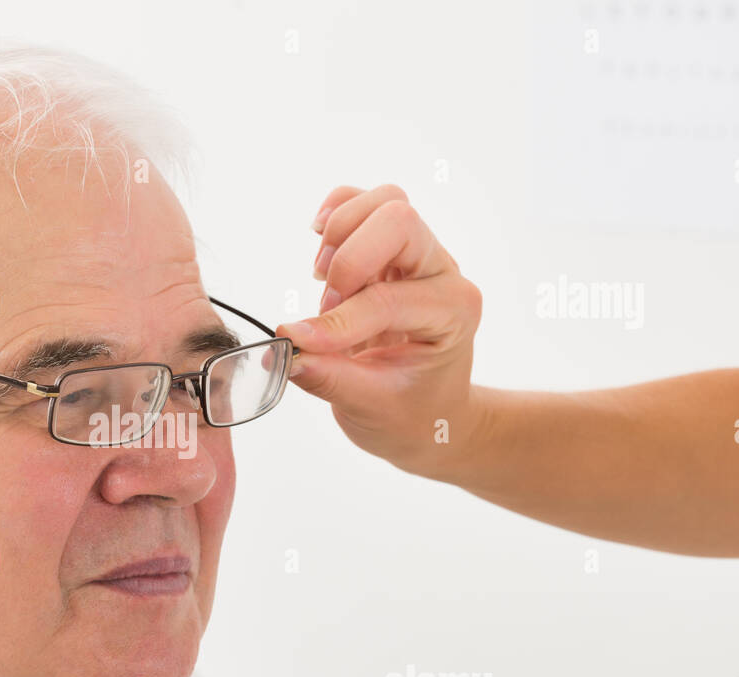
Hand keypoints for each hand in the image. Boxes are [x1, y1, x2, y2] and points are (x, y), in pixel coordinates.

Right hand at [278, 185, 482, 477]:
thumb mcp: (370, 409)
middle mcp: (442, 274)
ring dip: (340, 236)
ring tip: (323, 281)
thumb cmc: (410, 414)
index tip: (297, 342)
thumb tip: (285, 347)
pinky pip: (362, 202)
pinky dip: (335, 215)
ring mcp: (417, 255)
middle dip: (348, 260)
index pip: (388, 300)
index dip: (338, 322)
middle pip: (398, 220)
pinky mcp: (388, 249)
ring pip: (384, 201)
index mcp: (452, 314)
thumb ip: (329, 377)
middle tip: (327, 303)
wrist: (426, 413)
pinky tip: (320, 249)